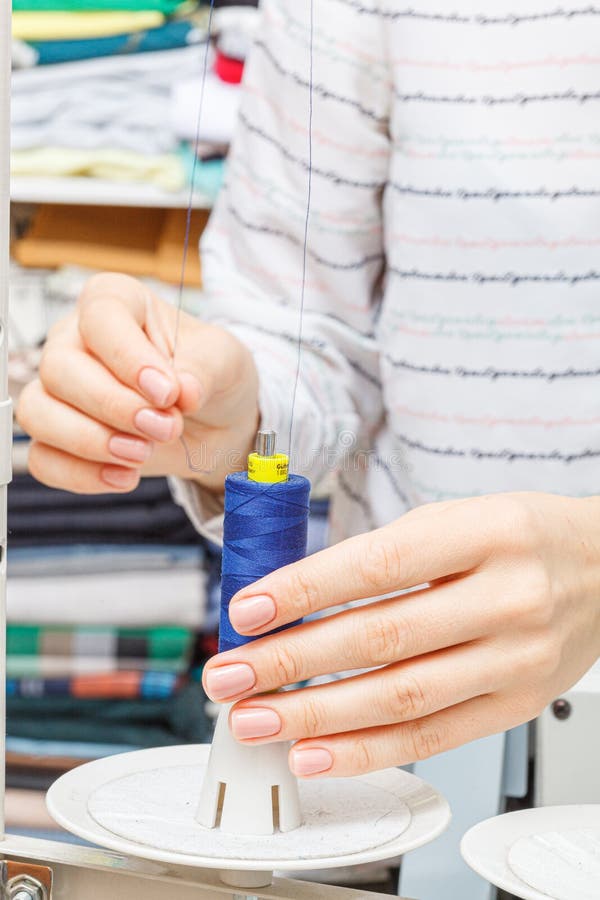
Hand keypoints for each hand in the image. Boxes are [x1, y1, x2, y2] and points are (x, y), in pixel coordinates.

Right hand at [17, 272, 258, 492]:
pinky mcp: (59, 437)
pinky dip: (82, 474)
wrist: (214, 421)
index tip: (166, 392)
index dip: (128, 357)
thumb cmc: (209, 375)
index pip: (100, 316)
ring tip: (142, 454)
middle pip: (60, 368)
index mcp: (117, 302)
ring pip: (38, 412)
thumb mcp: (224, 361)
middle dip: (114, 406)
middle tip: (165, 428)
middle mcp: (77, 340)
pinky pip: (44, 458)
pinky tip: (125, 476)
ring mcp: (60, 390)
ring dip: (90, 441)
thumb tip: (181, 392)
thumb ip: (204, 370)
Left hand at [203, 493, 599, 776]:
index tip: (247, 611)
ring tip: (256, 718)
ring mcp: (516, 659)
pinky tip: (314, 752)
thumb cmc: (520, 537)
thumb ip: (382, 554)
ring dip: (315, 715)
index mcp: (486, 533)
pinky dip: (367, 750)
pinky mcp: (516, 706)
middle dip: (292, 662)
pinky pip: (433, 737)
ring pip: (401, 697)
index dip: (306, 591)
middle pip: (383, 638)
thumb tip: (293, 599)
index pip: (380, 565)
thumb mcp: (456, 518)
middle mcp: (507, 598)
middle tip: (230, 675)